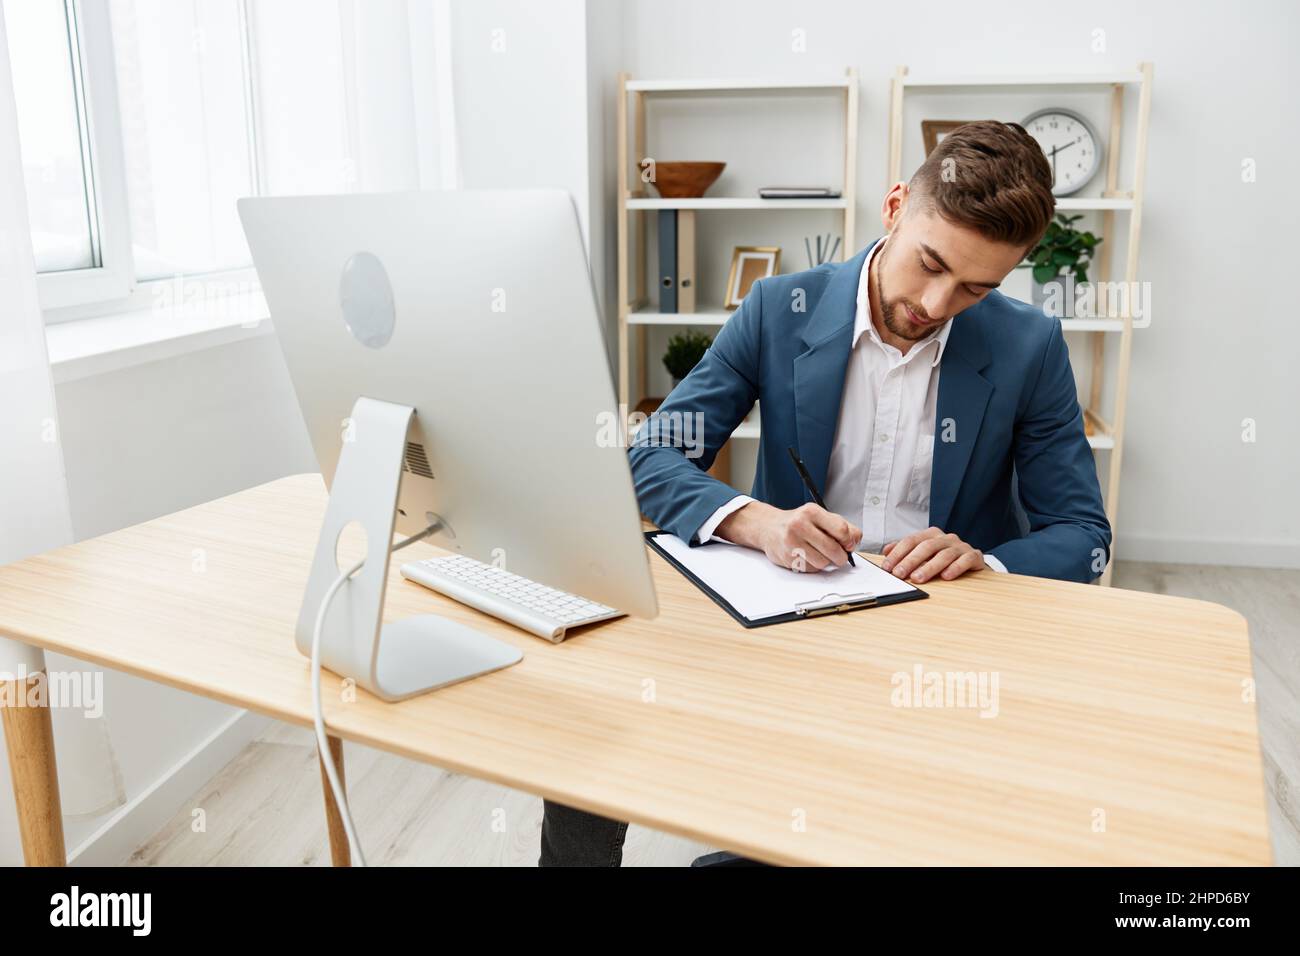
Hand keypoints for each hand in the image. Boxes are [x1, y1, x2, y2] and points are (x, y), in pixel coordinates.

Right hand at [716, 501, 861, 571]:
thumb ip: (842, 526)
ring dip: (826, 562)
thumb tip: (854, 542)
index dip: (849, 541)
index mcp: (811, 512)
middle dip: (841, 557)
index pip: (840, 529)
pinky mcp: (787, 558)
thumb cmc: (798, 522)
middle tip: (840, 556)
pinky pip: (811, 569)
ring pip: (823, 562)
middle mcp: (799, 525)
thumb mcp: (820, 516)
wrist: (769, 527)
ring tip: (820, 554)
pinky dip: (813, 566)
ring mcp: (791, 543)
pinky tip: (807, 556)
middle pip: (833, 549)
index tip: (849, 545)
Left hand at [881, 527, 984, 582]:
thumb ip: (906, 550)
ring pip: (944, 555)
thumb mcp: (924, 552)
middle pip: (926, 547)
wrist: (972, 559)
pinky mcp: (974, 556)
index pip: (911, 541)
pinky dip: (955, 568)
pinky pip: (965, 560)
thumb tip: (886, 551)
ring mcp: (960, 546)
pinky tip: (946, 577)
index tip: (887, 567)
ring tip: (918, 578)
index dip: (898, 554)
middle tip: (899, 574)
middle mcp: (946, 538)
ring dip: (929, 567)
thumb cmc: (943, 556)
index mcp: (931, 534)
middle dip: (910, 561)